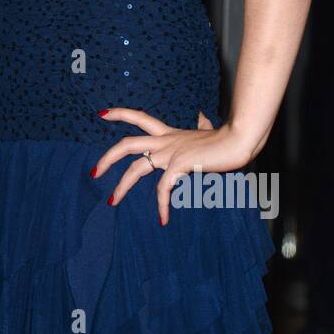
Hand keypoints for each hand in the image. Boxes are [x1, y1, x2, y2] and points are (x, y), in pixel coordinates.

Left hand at [90, 107, 257, 224]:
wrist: (240, 140)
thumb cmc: (227, 137)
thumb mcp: (208, 131)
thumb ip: (201, 125)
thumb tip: (201, 116)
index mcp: (170, 134)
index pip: (140, 118)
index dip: (121, 114)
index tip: (102, 114)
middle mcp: (166, 141)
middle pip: (127, 144)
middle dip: (107, 158)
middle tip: (93, 172)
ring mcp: (171, 153)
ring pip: (136, 167)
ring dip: (122, 186)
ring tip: (112, 201)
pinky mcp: (180, 165)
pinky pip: (164, 188)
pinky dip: (161, 204)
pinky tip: (162, 219)